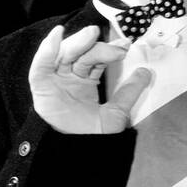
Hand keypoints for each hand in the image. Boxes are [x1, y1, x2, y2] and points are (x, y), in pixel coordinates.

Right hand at [28, 24, 152, 134]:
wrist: (82, 151)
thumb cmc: (95, 134)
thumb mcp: (118, 110)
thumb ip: (130, 91)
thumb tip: (146, 72)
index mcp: (84, 81)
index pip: (95, 58)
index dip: (109, 50)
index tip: (125, 45)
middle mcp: (68, 77)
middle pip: (80, 54)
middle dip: (96, 45)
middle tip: (115, 43)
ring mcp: (55, 80)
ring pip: (64, 55)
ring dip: (78, 42)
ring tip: (92, 34)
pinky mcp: (41, 87)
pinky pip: (41, 66)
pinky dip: (46, 50)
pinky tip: (57, 36)